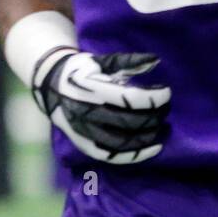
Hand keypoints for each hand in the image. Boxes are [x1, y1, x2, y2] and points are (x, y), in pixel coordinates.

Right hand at [32, 49, 170, 164]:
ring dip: (147, 137)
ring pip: (122, 142)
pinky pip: (112, 156)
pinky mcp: (84, 145)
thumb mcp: (101, 61)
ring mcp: (84, 132)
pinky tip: (154, 148)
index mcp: (91, 89)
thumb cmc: (82, 71)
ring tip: (163, 129)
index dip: (151, 98)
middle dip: (153, 117)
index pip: (129, 98)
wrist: (51, 86)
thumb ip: (128, 61)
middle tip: (166, 110)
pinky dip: (135, 155)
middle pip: (128, 122)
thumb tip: (156, 60)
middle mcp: (86, 112)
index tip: (166, 93)